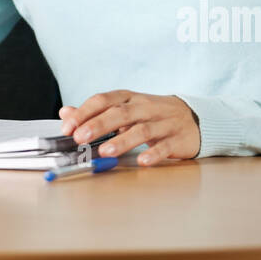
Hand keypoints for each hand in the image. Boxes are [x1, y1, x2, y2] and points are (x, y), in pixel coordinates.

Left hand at [59, 91, 200, 165]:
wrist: (194, 118)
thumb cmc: (152, 115)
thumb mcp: (125, 109)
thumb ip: (95, 112)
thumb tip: (66, 113)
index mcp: (129, 98)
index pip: (103, 100)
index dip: (84, 112)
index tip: (68, 126)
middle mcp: (145, 107)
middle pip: (120, 113)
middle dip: (98, 125)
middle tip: (80, 138)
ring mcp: (163, 122)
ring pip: (141, 130)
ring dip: (121, 141)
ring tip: (105, 152)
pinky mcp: (177, 139)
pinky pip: (165, 146)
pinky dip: (153, 153)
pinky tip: (142, 161)